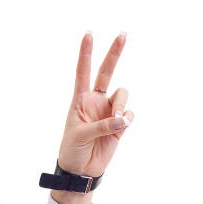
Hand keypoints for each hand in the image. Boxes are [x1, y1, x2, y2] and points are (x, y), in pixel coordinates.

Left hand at [55, 32, 134, 177]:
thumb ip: (102, 125)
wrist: (81, 169)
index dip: (85, 53)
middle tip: (123, 34)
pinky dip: (127, 119)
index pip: (83, 72)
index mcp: (79, 100)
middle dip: (114, 53)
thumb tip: (123, 118)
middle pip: (106, 72)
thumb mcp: (81, 135)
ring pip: (123, 94)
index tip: (88, 34)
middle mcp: (95, 101)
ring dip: (121, 104)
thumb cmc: (73, 149)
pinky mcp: (120, 123)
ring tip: (117, 119)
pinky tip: (121, 128)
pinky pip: (129, 113)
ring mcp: (109, 110)